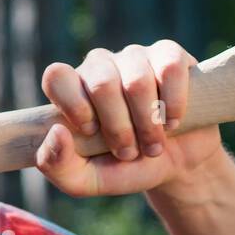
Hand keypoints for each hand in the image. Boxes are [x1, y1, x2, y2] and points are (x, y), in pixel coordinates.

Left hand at [35, 40, 222, 197]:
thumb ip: (57, 166)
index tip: (91, 131)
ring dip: (149, 123)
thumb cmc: (126, 168)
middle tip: (129, 152)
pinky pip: (170, 68)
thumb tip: (57, 132)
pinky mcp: (169, 54)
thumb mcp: (86, 180)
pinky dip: (173, 103)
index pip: (56, 77)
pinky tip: (173, 121)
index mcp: (73, 90)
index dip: (73, 104)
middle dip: (119, 127)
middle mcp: (100, 67)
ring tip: (153, 145)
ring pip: (137, 81)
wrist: (178, 164)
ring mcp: (134, 57)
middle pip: (101, 84)